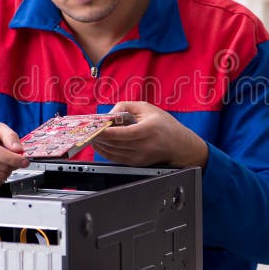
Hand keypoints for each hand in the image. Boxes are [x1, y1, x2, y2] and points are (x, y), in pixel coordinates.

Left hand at [91, 101, 208, 167]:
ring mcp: (140, 157)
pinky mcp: (136, 163)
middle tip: (89, 130)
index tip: (95, 127)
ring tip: (92, 136)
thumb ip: (126, 106)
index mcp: (148, 130)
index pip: (123, 134)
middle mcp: (144, 146)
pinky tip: (100, 145)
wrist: (179, 145)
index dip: (107, 132)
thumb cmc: (165, 126)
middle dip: (99, 137)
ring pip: (113, 152)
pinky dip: (105, 152)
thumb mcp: (147, 108)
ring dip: (100, 145)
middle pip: (115, 143)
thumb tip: (109, 114)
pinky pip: (116, 158)